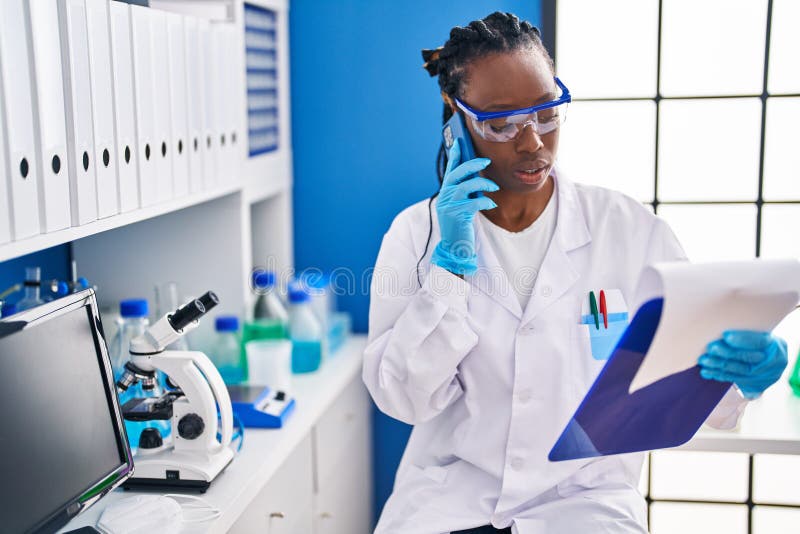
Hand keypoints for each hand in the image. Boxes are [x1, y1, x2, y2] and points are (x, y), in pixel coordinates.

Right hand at [431, 141, 498, 274]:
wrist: (454, 246)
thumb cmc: (459, 225)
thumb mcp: (459, 205)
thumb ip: (464, 192)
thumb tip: (476, 177)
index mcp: (445, 191)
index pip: (450, 169)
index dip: (454, 155)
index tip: (460, 142)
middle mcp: (445, 196)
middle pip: (457, 173)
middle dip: (472, 165)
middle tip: (486, 162)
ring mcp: (449, 205)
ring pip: (466, 186)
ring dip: (482, 184)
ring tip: (494, 188)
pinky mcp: (457, 215)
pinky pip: (474, 203)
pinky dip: (485, 201)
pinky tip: (491, 204)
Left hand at [698, 330, 787, 398]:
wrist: (769, 361)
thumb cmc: (757, 340)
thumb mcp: (757, 332)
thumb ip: (744, 331)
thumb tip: (720, 328)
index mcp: (776, 345)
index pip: (760, 342)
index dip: (743, 339)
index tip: (725, 335)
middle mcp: (774, 362)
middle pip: (748, 358)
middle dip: (727, 353)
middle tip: (711, 348)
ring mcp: (765, 376)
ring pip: (739, 372)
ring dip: (719, 366)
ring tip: (704, 360)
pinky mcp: (755, 386)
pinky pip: (734, 380)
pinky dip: (719, 375)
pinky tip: (706, 371)